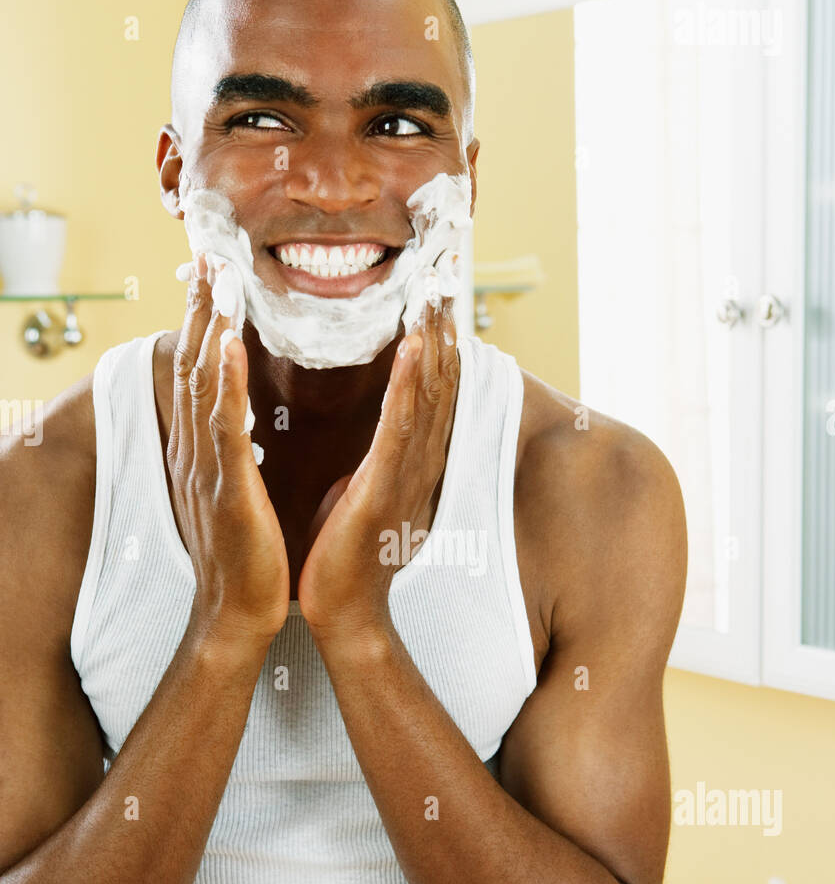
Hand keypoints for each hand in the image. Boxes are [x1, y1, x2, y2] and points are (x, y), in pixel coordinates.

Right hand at [169, 253, 290, 652]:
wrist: (238, 615)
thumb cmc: (246, 558)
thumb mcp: (232, 494)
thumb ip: (229, 454)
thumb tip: (234, 422)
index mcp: (205, 453)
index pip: (202, 376)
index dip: (205, 325)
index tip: (214, 280)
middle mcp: (198, 452)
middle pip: (195, 367)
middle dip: (202, 311)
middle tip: (211, 257)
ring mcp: (208, 469)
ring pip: (205, 385)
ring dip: (210, 327)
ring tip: (217, 278)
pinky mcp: (227, 489)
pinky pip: (224, 427)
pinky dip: (224, 382)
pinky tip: (228, 343)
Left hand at [297, 298, 459, 645]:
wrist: (340, 611)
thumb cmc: (342, 554)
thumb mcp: (359, 493)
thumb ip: (372, 461)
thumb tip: (370, 440)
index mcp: (409, 460)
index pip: (429, 389)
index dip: (436, 340)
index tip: (433, 294)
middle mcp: (417, 462)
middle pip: (438, 382)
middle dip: (442, 326)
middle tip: (444, 272)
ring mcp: (405, 475)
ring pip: (428, 395)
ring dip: (435, 341)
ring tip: (437, 293)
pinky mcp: (384, 491)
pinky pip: (401, 429)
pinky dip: (412, 386)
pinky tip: (417, 347)